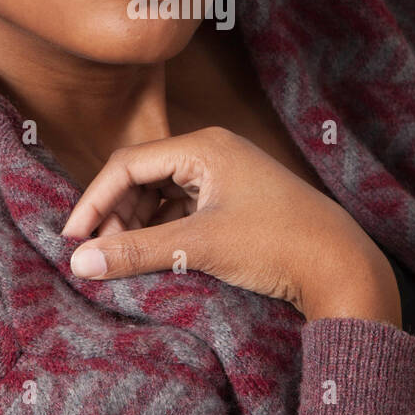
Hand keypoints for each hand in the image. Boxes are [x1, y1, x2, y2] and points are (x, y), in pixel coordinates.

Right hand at [60, 126, 400, 325]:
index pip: (127, 163)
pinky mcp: (235, 201)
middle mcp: (213, 152)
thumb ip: (134, 251)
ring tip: (126, 262)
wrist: (342, 267)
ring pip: (161, 195)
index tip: (72, 241)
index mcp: (204, 146)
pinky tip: (155, 258)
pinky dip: (162, 231)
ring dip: (138, 226)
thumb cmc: (277, 245)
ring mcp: (226, 176)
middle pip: (141, 176)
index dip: (93, 202)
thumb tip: (78, 263)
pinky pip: (183, 209)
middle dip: (116, 216)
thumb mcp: (198, 247)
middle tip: (101, 258)